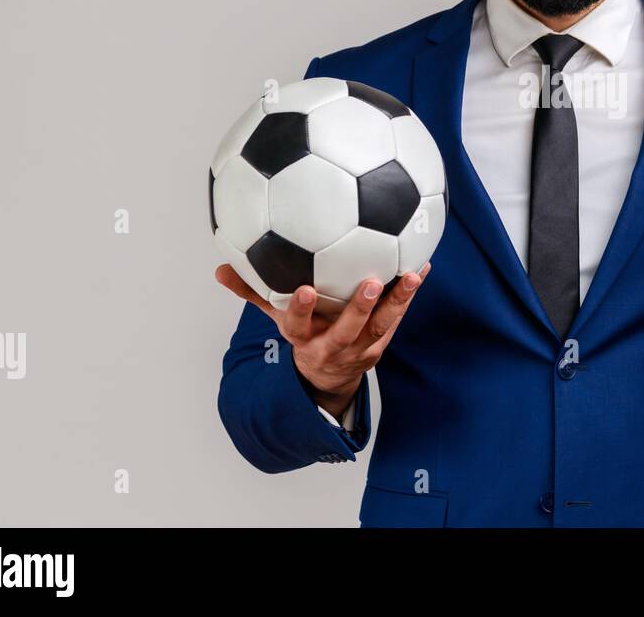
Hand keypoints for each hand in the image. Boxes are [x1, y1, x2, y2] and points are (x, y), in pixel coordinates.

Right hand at [214, 263, 429, 413]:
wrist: (328, 375)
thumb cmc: (304, 332)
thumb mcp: (277, 317)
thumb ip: (254, 291)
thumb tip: (221, 269)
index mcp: (303, 337)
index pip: (297, 325)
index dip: (301, 310)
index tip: (305, 290)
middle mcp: (332, 346)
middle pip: (346, 330)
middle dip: (358, 309)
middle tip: (370, 283)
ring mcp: (359, 349)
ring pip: (381, 327)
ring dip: (398, 301)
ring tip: (412, 276)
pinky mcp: (380, 345)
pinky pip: (397, 319)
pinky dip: (408, 296)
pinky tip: (422, 268)